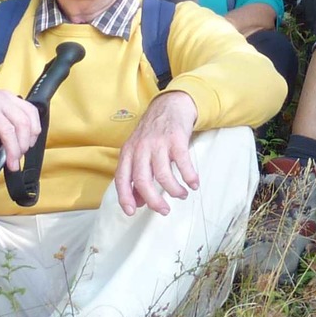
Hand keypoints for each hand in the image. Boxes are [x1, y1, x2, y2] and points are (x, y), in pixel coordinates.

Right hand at [0, 80, 41, 170]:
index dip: (34, 131)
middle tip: (18, 158)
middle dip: (24, 145)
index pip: (31, 113)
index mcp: (8, 98)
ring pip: (8, 130)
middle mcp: (1, 100)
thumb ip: (3, 123)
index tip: (29, 145)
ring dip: (11, 150)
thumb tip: (12, 146)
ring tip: (9, 162)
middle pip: (22, 123)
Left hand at [113, 90, 200, 215]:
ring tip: (182, 195)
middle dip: (154, 200)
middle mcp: (141, 148)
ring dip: (174, 190)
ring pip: (163, 175)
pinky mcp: (177, 139)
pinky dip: (189, 177)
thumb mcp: (138, 151)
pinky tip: (193, 184)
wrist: (170, 104)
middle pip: (143, 180)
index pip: (122, 179)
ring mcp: (159, 143)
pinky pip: (183, 163)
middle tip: (164, 210)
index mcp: (128, 151)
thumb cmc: (153, 132)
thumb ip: (136, 174)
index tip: (132, 212)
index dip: (125, 197)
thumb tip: (138, 202)